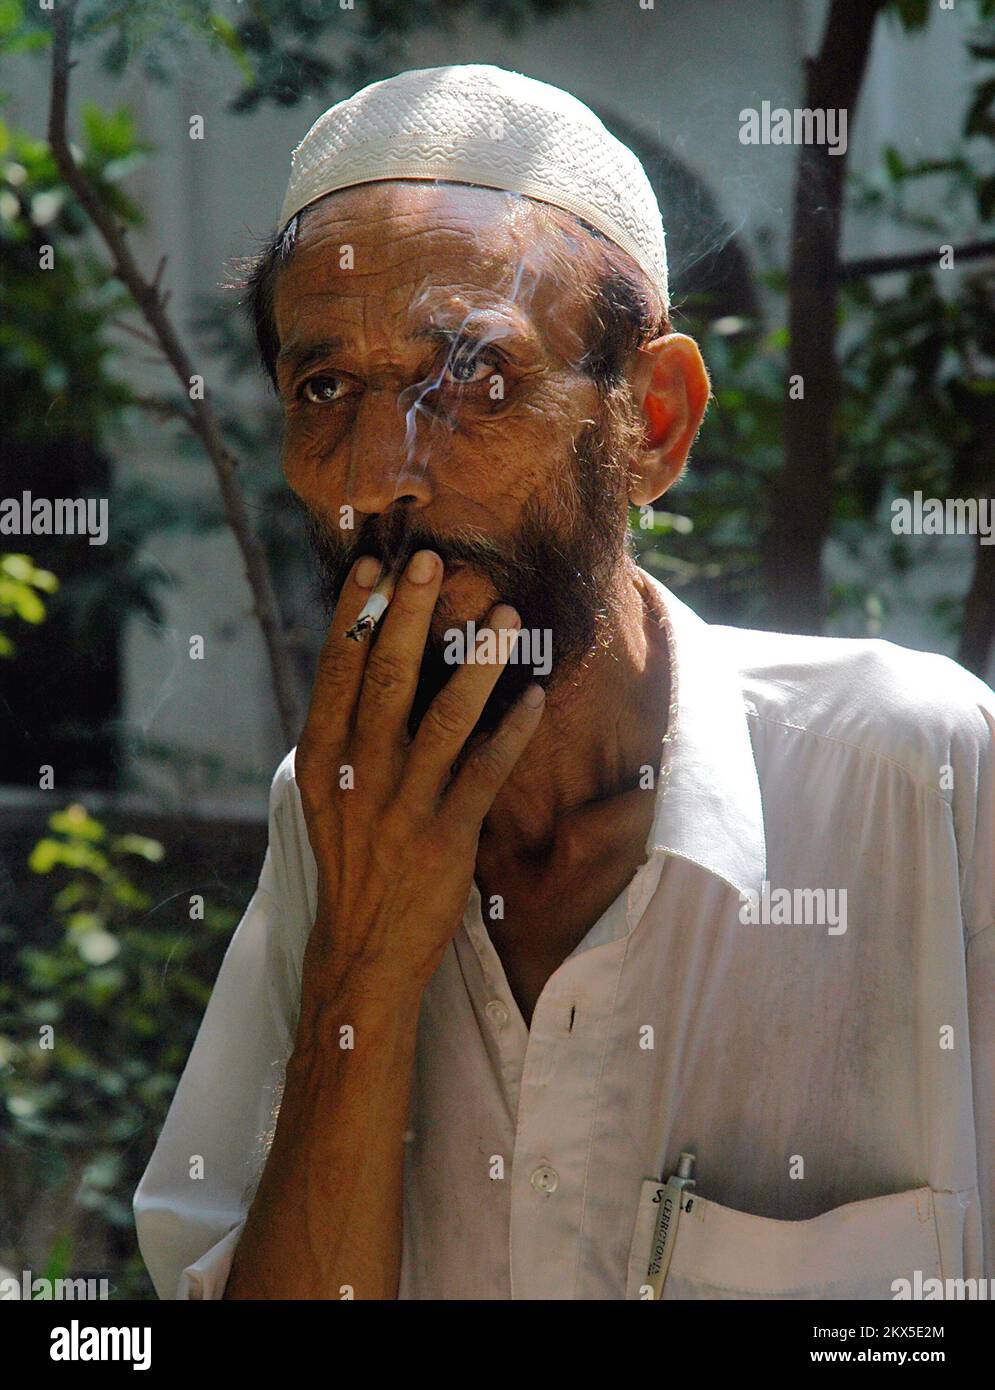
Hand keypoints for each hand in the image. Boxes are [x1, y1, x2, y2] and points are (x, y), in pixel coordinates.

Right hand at [294, 549, 544, 1001]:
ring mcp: (401, 807)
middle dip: (409, 614)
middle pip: (383, 679)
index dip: (355, 614)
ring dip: (478, 662)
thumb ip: (343, 732)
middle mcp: (355, 775)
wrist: (362, 949)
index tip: (374, 564)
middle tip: (431, 560)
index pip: (334, 671)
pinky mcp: (446, 838)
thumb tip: (367, 658)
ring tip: (507, 615)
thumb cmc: (351, 859)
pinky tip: (534, 696)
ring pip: (443, 718)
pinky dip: (511, 731)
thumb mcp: (325, 793)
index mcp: (318, 758)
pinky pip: (485, 772)